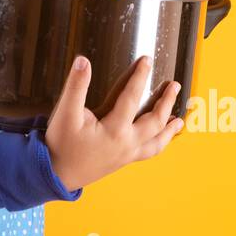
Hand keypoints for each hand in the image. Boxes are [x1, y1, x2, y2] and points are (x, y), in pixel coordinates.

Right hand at [44, 54, 186, 192]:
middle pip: (155, 121)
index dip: (140, 76)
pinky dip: (159, 145)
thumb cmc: (60, 145)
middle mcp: (126, 143)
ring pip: (156, 142)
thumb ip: (76, 86)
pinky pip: (148, 153)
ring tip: (179, 120)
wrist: (55, 174)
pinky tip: (159, 140)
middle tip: (174, 86)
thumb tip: (83, 62)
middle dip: (166, 102)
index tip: (147, 61)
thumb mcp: (65, 113)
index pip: (132, 97)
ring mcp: (127, 154)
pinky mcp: (122, 161)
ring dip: (169, 130)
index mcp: (115, 129)